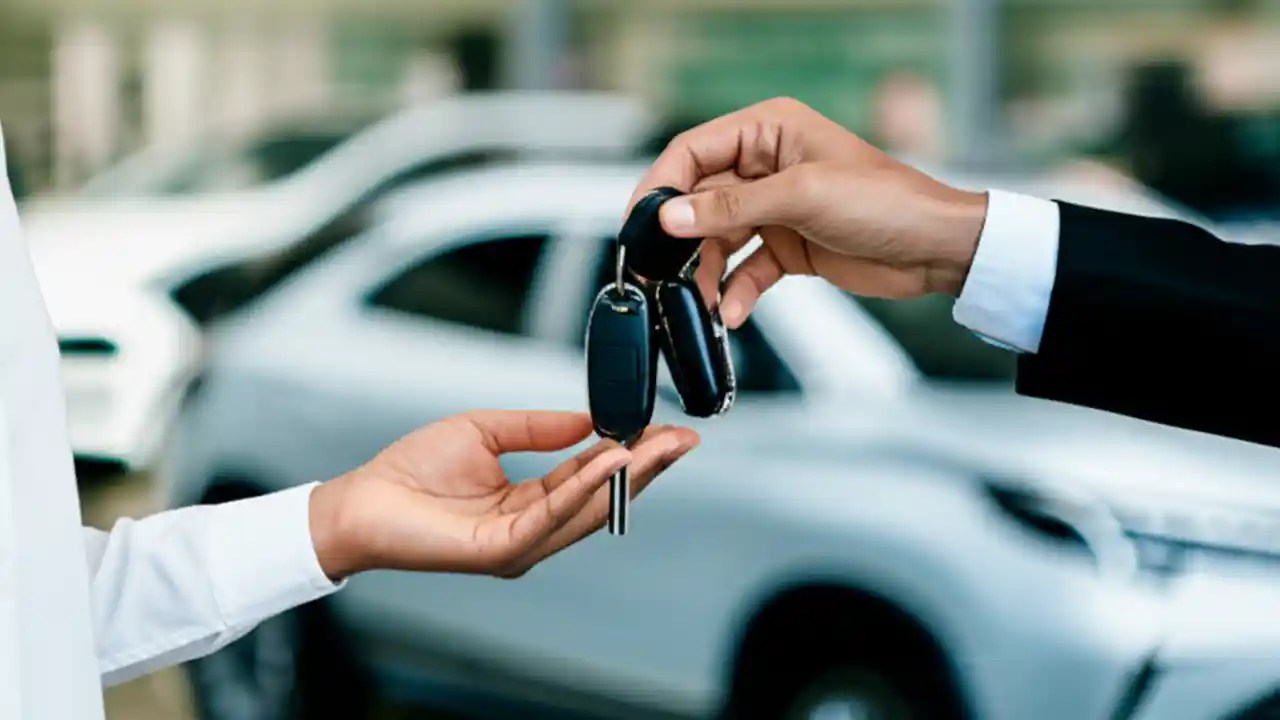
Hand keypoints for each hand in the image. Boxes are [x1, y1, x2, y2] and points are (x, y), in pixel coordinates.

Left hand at [309, 411, 697, 580]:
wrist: (362, 500)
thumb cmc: (411, 471)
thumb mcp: (487, 431)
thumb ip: (538, 428)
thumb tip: (588, 420)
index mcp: (529, 501)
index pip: (591, 477)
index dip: (629, 453)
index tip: (663, 430)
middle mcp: (532, 526)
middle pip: (603, 497)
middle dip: (647, 467)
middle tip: (683, 439)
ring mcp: (521, 542)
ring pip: (588, 508)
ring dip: (628, 475)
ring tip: (658, 445)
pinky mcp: (503, 549)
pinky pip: (554, 514)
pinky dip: (586, 485)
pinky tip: (610, 458)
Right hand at [630, 97, 988, 328]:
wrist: (935, 249)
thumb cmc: (885, 203)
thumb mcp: (800, 198)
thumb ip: (730, 208)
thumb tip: (672, 217)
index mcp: (769, 130)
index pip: (693, 151)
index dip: (661, 185)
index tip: (640, 223)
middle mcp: (766, 165)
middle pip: (699, 199)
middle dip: (679, 238)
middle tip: (656, 273)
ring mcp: (775, 208)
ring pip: (718, 239)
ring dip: (706, 273)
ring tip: (699, 303)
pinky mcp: (787, 245)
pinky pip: (745, 268)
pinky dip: (735, 291)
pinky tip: (732, 313)